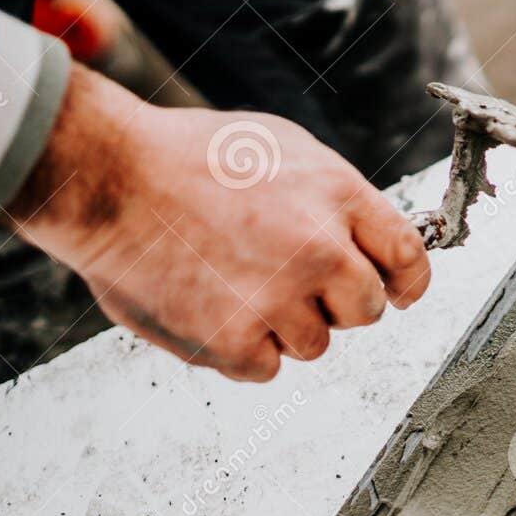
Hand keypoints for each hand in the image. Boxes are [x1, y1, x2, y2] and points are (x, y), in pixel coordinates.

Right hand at [6, 64, 430, 380]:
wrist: (107, 178)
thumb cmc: (185, 157)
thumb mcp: (283, 147)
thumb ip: (334, 197)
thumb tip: (367, 238)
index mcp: (338, 196)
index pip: (408, 256)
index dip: (406, 283)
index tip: (399, 294)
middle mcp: (320, 250)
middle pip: (367, 311)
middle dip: (338, 304)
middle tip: (289, 283)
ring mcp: (278, 299)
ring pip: (316, 344)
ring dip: (283, 326)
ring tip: (234, 283)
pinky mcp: (235, 341)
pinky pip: (266, 368)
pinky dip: (241, 349)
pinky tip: (210, 307)